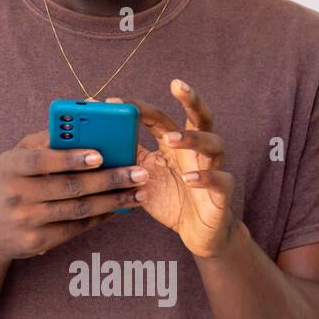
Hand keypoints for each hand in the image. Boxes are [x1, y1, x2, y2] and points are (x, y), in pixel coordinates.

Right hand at [0, 130, 147, 262]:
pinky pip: (76, 228)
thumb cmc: (9, 182)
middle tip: (139, 172)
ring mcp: (26, 221)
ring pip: (78, 209)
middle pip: (69, 187)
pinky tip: (119, 207)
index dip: (70, 158)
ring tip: (139, 192)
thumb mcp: (15, 157)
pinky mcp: (37, 242)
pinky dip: (101, 217)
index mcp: (9, 166)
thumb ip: (45, 141)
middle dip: (109, 179)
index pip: (41, 160)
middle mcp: (15, 194)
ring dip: (113, 200)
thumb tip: (81, 126)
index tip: (100, 154)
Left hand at [104, 79, 238, 258]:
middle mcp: (195, 151)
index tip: (114, 101)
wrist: (196, 234)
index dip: (139, 108)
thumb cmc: (169, 199)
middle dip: (190, 99)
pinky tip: (189, 178)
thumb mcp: (142, 175)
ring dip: (192, 138)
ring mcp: (212, 169)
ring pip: (213, 144)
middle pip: (200, 118)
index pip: (160, 118)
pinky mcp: (222, 193)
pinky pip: (220, 180)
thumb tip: (96, 138)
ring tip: (172, 139)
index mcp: (174, 145)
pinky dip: (205, 177)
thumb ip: (126, 155)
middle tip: (177, 84)